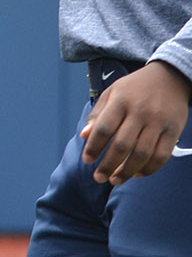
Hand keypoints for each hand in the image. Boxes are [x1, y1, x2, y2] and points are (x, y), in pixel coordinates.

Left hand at [81, 61, 191, 184]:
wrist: (170, 77)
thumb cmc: (134, 88)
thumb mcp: (112, 93)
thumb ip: (97, 114)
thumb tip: (83, 136)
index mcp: (120, 101)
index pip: (103, 129)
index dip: (93, 147)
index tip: (87, 160)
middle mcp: (140, 112)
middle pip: (122, 145)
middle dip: (108, 165)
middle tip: (99, 178)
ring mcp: (158, 122)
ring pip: (142, 154)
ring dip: (127, 171)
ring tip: (115, 180)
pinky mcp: (173, 130)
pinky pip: (162, 155)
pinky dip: (150, 168)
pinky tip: (138, 174)